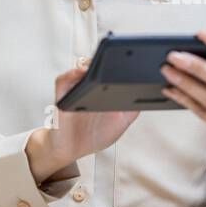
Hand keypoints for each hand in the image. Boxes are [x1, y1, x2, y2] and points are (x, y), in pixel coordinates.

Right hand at [25, 63, 138, 183]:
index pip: (110, 69)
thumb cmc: (95, 135)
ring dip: (90, 63)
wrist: (72, 149)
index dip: (118, 62)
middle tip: (116, 57)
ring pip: (80, 67)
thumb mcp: (120, 123)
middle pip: (96, 64)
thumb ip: (132, 111)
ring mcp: (75, 89)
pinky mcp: (62, 95)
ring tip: (100, 63)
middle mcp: (89, 86)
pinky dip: (72, 74)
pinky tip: (82, 73)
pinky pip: (64, 79)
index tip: (129, 58)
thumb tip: (143, 96)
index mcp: (104, 90)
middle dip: (105, 57)